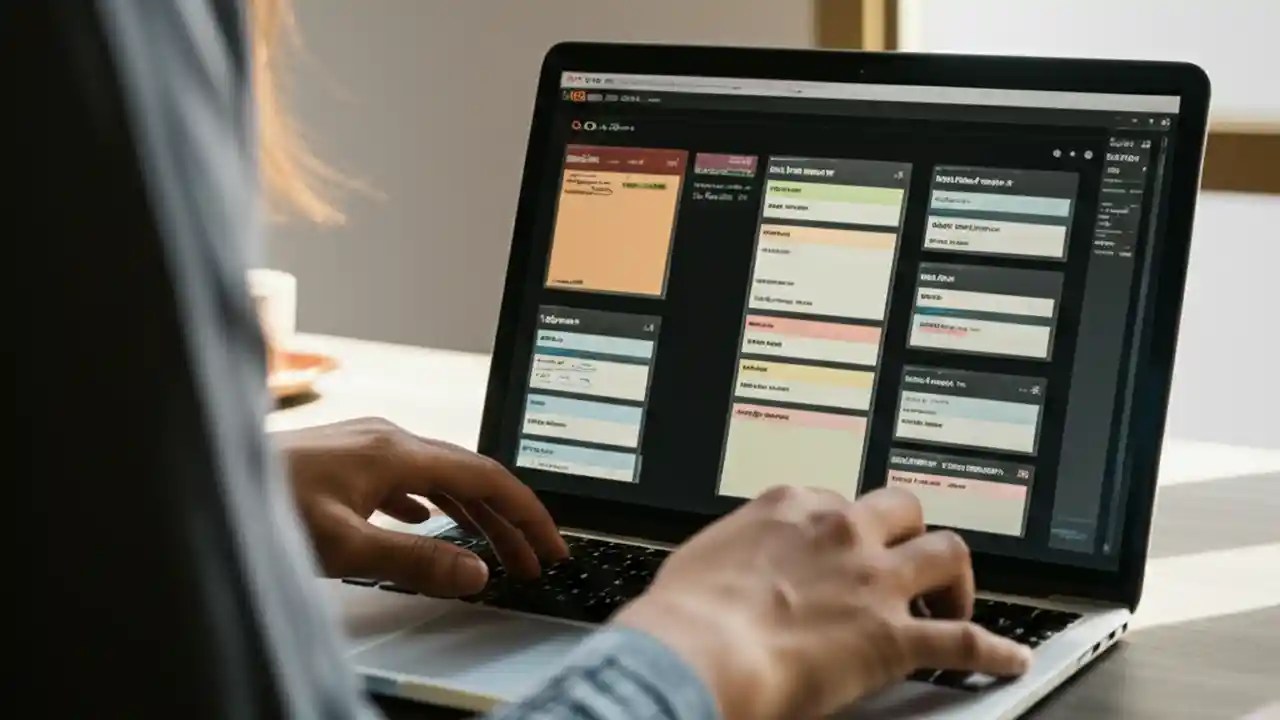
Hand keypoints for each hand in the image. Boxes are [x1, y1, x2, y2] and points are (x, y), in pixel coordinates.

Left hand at [276, 417, 567, 596]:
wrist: (203, 474)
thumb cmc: (266, 505)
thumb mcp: (346, 546)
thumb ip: (416, 560)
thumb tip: (477, 571)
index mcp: (398, 452)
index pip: (488, 477)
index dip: (527, 513)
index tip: (551, 545)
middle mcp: (390, 440)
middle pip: (471, 477)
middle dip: (508, 521)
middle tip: (533, 561)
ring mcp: (369, 447)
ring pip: (442, 478)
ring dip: (474, 515)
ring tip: (494, 552)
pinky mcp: (349, 461)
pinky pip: (411, 479)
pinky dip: (436, 503)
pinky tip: (430, 521)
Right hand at [615, 486, 1030, 719]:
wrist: (695, 651)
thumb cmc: (684, 613)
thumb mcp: (704, 557)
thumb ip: (737, 551)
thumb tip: (733, 567)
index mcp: (791, 508)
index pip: (838, 502)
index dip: (847, 529)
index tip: (846, 549)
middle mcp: (841, 532)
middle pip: (903, 511)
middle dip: (909, 534)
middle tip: (905, 563)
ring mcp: (873, 580)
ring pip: (947, 553)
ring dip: (955, 578)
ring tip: (952, 600)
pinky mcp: (893, 635)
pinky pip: (964, 640)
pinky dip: (994, 650)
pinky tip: (1009, 658)